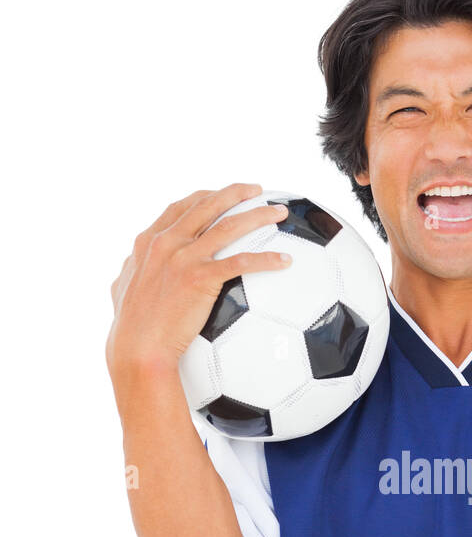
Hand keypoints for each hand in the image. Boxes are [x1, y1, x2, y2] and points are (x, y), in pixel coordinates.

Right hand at [105, 183, 292, 378]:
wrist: (138, 347)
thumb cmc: (130, 326)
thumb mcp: (122, 288)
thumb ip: (130, 271)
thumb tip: (129, 267)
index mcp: (149, 241)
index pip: (181, 207)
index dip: (205, 196)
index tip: (222, 194)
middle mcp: (167, 242)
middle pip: (207, 205)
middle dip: (236, 193)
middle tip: (257, 190)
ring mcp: (184, 258)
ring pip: (229, 226)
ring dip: (257, 215)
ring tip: (278, 213)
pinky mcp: (200, 278)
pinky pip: (242, 262)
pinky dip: (266, 259)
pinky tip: (284, 261)